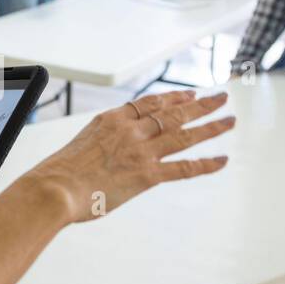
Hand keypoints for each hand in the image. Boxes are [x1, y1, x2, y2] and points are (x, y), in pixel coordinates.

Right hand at [26, 90, 233, 224]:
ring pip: (184, 134)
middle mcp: (130, 130)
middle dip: (201, 105)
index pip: (150, 102)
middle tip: (220, 98)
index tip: (189, 95)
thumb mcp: (81, 144)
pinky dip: (206, 164)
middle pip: (173, 112)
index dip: (174, 97)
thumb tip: (108, 151)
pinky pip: (184, 167)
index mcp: (112, 119)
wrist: (54, 188)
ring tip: (229, 120)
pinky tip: (222, 160)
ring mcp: (141, 151)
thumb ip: (102, 141)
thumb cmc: (59, 172)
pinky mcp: (147, 175)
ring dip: (211, 126)